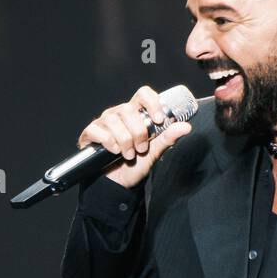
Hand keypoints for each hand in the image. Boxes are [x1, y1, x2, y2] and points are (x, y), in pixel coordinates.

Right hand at [77, 85, 191, 189]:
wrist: (117, 183)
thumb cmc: (135, 164)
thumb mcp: (154, 152)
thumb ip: (167, 138)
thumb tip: (186, 127)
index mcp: (135, 113)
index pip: (143, 94)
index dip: (152, 103)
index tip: (158, 120)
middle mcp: (119, 114)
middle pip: (128, 109)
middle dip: (138, 132)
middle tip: (141, 149)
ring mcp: (103, 122)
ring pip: (114, 121)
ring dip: (124, 140)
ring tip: (128, 154)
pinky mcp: (91, 133)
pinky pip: (98, 130)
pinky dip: (108, 142)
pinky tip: (114, 151)